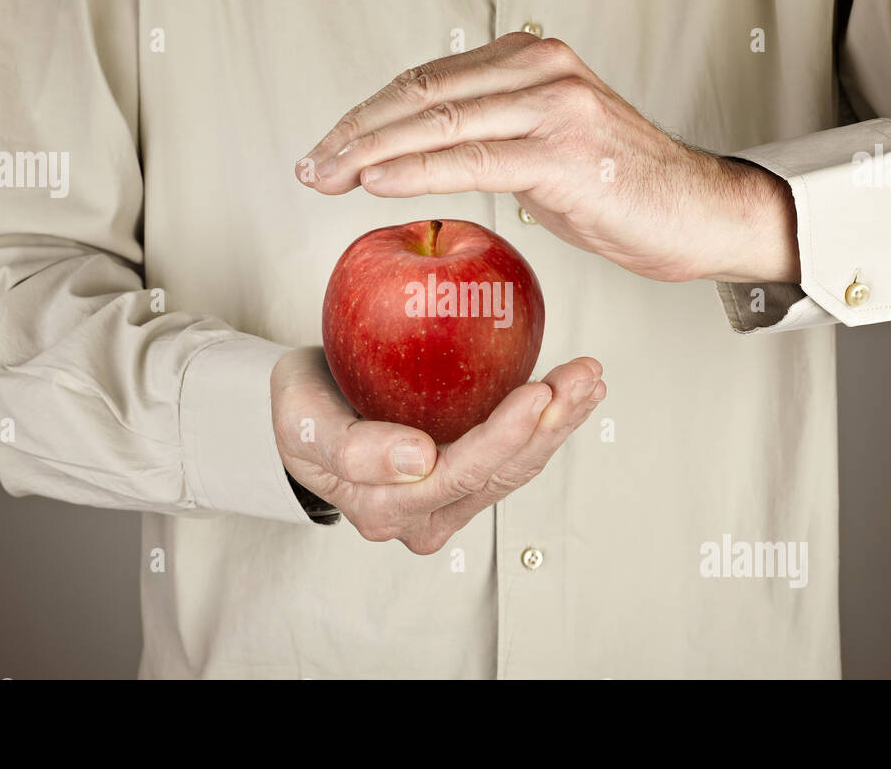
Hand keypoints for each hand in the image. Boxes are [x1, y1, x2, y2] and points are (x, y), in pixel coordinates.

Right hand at [271, 347, 604, 554]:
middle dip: (549, 424)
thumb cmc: (301, 410)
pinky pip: (513, 456)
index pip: (459, 473)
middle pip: (500, 474)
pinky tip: (571, 394)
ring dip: (558, 423)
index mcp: (384, 507)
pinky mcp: (467, 479)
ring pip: (516, 468)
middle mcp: (423, 515)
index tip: (538, 392)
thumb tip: (418, 460)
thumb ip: (351, 449)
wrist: (305, 408)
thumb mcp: (303, 423)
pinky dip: (546, 423)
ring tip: (588, 379)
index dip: (505, 436)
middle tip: (582, 376)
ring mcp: (449, 501)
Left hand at [296, 32, 799, 284]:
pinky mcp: (562, 152)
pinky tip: (376, 183)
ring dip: (369, 153)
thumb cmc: (624, 188)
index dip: (368, 115)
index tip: (330, 147)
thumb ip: (490, 136)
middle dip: (354, 133)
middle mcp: (541, 69)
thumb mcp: (546, 147)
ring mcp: (553, 105)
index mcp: (532, 60)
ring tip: (327, 178)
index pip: (428, 81)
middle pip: (421, 95)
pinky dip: (414, 171)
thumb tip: (419, 157)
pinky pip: (470, 160)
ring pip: (437, 122)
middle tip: (312, 165)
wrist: (698, 213)